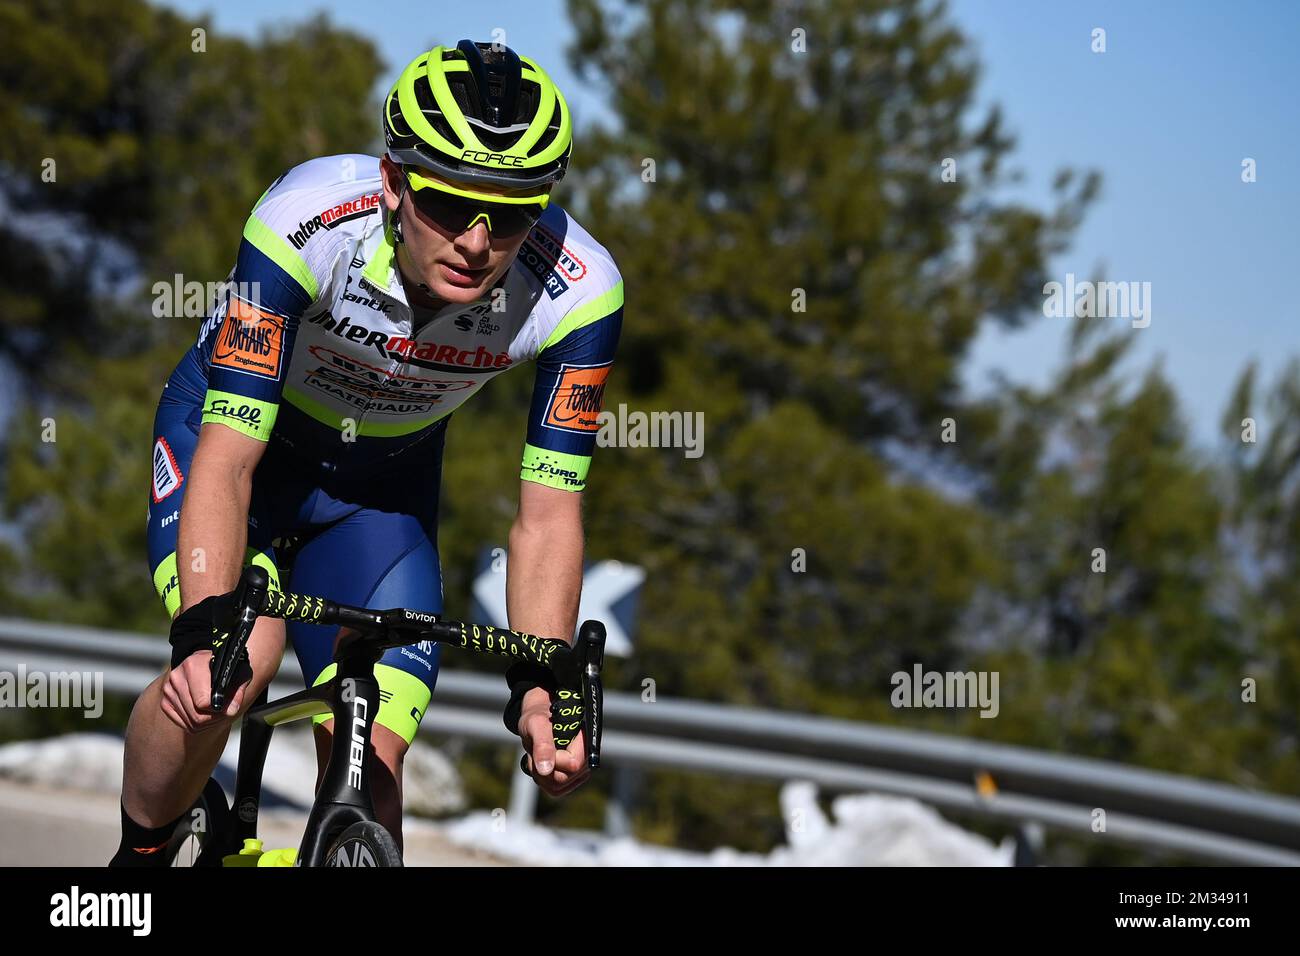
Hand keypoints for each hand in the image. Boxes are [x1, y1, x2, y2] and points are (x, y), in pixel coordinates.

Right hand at [160, 592, 251, 731]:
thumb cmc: (234, 646)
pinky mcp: (166, 692)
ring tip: (217, 700)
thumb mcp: (245, 663)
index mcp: (196, 665)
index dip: (221, 709)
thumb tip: (228, 709)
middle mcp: (178, 674)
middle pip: (196, 716)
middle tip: (226, 704)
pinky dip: (192, 715)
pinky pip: (179, 716)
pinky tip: (204, 702)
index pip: (205, 705)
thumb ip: (238, 687)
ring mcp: (170, 683)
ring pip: (187, 718)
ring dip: (204, 715)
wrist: (210, 632)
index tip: (230, 706)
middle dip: (214, 715)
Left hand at [517, 686, 590, 796]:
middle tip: (535, 749)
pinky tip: (540, 764)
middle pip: (562, 779)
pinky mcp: (571, 781)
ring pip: (556, 787)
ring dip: (540, 773)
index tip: (544, 744)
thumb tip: (545, 770)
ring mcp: (580, 773)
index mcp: (585, 741)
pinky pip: (554, 790)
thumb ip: (542, 746)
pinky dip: (541, 779)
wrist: (539, 720)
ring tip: (537, 755)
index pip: (573, 765)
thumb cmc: (538, 717)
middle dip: (543, 767)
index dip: (555, 758)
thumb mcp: (535, 725)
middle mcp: (587, 759)